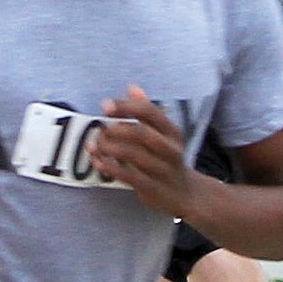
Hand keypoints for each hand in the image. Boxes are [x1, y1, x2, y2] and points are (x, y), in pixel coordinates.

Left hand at [89, 86, 189, 214]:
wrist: (185, 194)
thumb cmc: (168, 159)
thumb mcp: (164, 134)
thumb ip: (147, 112)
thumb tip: (132, 88)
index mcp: (172, 132)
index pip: (150, 112)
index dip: (126, 107)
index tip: (105, 105)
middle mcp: (170, 149)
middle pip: (141, 133)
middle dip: (117, 129)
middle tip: (101, 129)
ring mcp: (162, 169)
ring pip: (133, 155)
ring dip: (110, 148)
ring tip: (97, 144)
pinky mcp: (152, 187)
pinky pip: (128, 176)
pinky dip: (109, 167)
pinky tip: (97, 161)